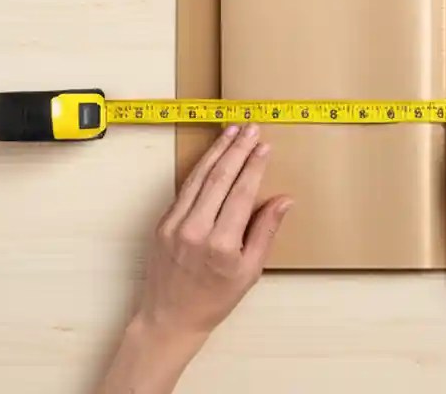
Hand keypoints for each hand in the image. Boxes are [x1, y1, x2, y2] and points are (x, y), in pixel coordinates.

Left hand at [139, 123, 291, 337]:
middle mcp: (194, 229)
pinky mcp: (162, 223)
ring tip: (232, 131)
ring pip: (198, 177)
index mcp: (221, 243)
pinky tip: (212, 155)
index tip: (264, 145)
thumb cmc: (214, 299)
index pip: (241, 192)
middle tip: (251, 128)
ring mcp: (174, 224)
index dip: (254, 165)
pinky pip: (185, 189)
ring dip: (217, 151)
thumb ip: (266, 231)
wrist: (170, 318)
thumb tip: (284, 200)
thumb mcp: (250, 271)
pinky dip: (200, 168)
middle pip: (219, 177)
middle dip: (237, 149)